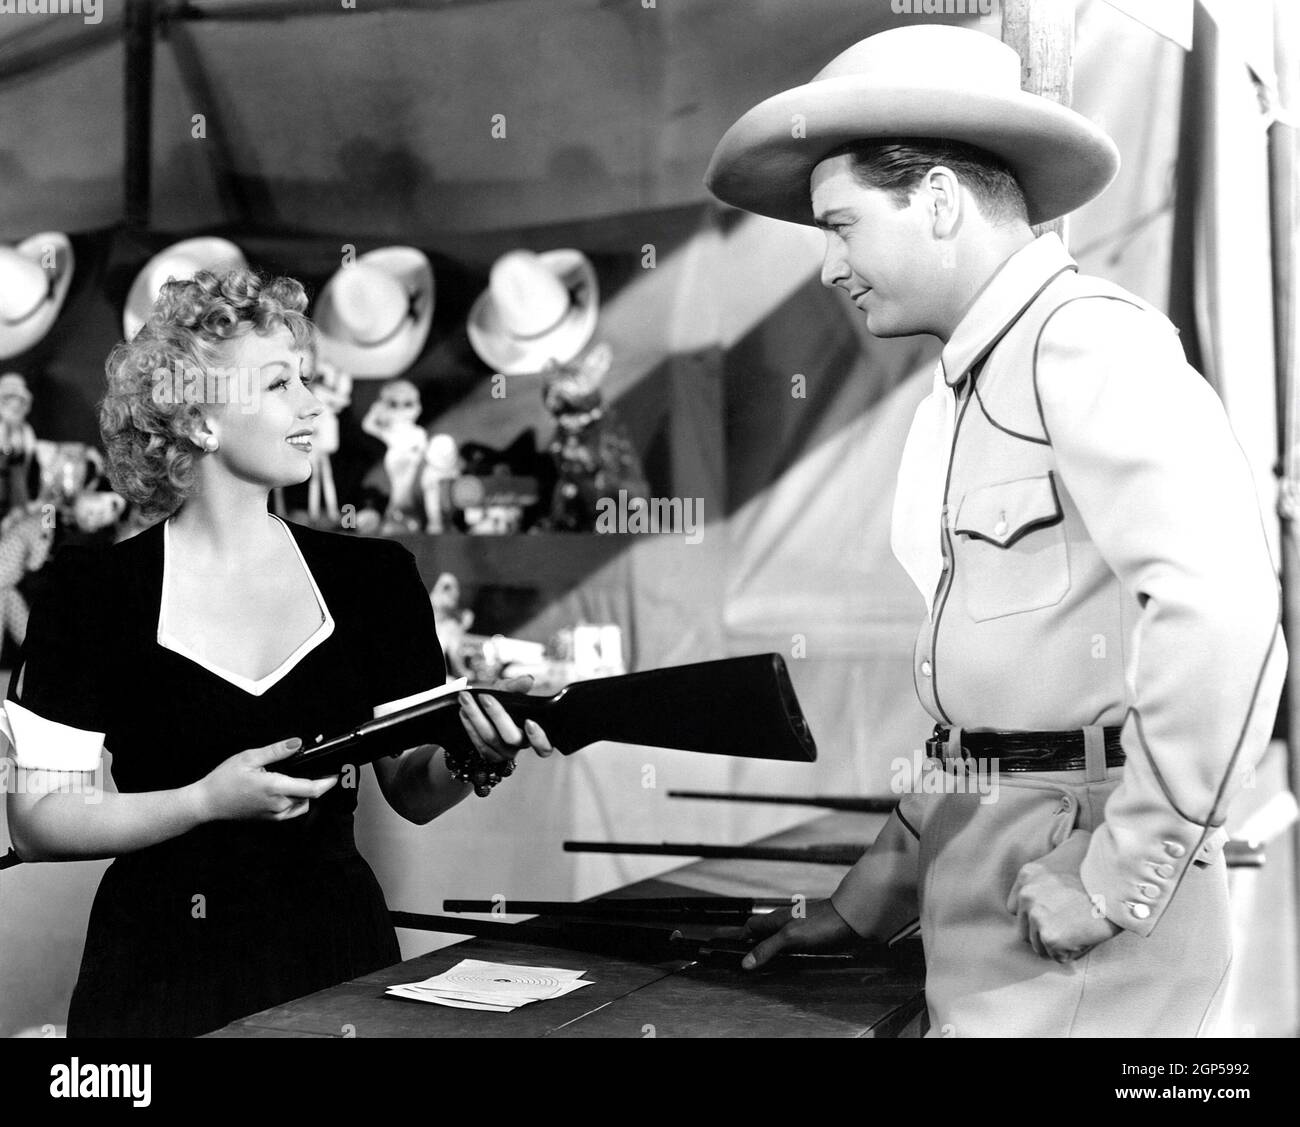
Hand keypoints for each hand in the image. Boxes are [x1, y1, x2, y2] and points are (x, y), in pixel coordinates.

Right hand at [192, 738, 337, 822]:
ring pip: (302, 805)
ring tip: (301, 777)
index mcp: (275, 788)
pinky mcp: (269, 820)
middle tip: (319, 768)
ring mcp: (274, 815)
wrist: (206, 803)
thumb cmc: (224, 780)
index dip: (329, 782)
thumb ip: (277, 751)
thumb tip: (298, 743)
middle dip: (318, 783)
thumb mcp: (249, 758)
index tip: (337, 773)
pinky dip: (297, 801)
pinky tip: (289, 789)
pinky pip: (291, 811)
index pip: (313, 789)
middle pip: (310, 796)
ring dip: (307, 793)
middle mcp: (278, 805)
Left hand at [457, 675, 556, 773]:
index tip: (529, 722)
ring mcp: (504, 753)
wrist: (484, 715)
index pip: (544, 746)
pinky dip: (470, 725)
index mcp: (534, 733)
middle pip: (511, 737)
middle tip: (485, 697)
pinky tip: (464, 711)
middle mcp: (521, 746)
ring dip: (476, 716)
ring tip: (466, 699)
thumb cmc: (503, 703)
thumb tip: (528, 680)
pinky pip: (478, 742)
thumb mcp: (510, 692)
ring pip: (490, 738)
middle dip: (497, 715)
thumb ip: (517, 686)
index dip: (538, 738)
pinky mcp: (489, 755)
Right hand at [739, 899, 857, 969]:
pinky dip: (788, 953)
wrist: (852, 919)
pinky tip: (791, 961)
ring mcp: (800, 928)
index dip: (741, 937)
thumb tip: (745, 962)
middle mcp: (786, 921)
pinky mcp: (814, 935)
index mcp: (777, 919)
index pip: (751, 926)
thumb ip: (768, 948)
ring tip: (765, 964)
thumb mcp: (790, 937)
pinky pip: (794, 944)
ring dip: (771, 949)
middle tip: (747, 960)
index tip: (732, 949)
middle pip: (764, 932)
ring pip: (779, 938)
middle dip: (754, 944)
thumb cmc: (822, 923)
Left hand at [1006, 831, 1120, 961]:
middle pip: (1025, 929)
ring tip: (1080, 931)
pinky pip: (1057, 956)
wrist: (1118, 880)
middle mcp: (1026, 896)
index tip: (1055, 914)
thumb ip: (1060, 853)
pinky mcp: (1051, 937)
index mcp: (1027, 876)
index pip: (1017, 908)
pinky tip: (1086, 938)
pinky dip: (1072, 953)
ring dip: (1059, 944)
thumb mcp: (1072, 843)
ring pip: (1040, 945)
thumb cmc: (1103, 862)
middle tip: (1070, 925)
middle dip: (1045, 930)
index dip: (1036, 915)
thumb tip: (1064, 854)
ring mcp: (1036, 917)